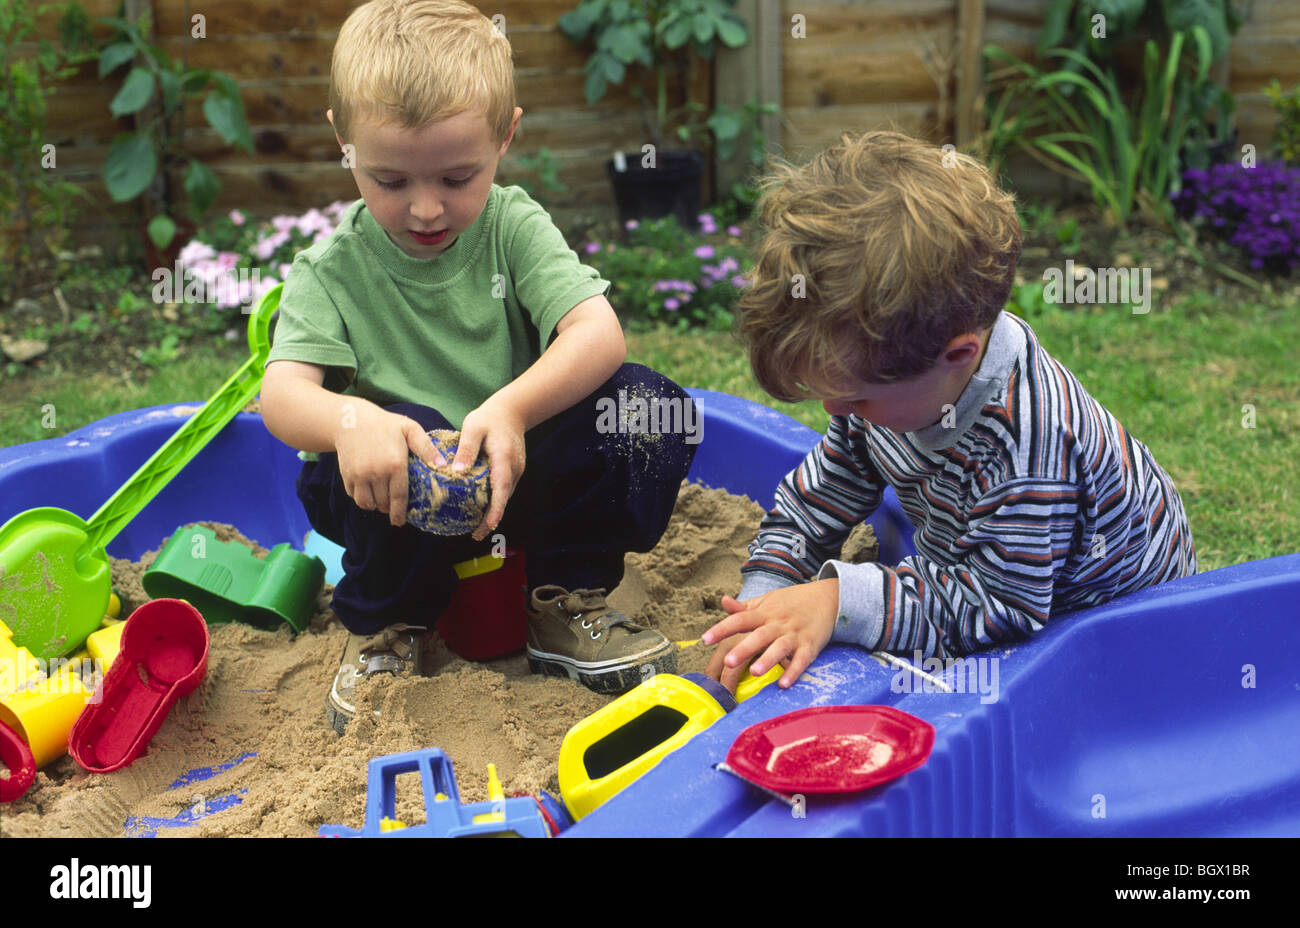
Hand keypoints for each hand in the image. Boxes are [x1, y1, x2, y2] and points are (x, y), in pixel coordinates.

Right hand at [333, 401, 444, 526]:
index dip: (400, 513)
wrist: (351, 419)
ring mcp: (359, 475)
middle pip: (383, 503)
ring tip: (380, 500)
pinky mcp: (347, 475)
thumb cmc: (385, 424)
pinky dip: (361, 497)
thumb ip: (426, 448)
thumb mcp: (410, 429)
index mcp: (395, 464)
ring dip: (374, 505)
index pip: (399, 497)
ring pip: (366, 503)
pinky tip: (368, 490)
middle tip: (393, 507)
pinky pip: (353, 495)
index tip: (401, 522)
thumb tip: (443, 465)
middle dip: (388, 509)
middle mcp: (376, 472)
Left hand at [454, 397, 526, 541]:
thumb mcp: (473, 427)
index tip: (488, 525)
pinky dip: (495, 501)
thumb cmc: (489, 418)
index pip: (501, 488)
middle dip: (492, 518)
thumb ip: (466, 448)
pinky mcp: (514, 471)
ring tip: (476, 528)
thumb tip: (457, 472)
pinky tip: (482, 508)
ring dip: (493, 511)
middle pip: (504, 498)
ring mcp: (516, 470)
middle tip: (475, 535)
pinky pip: (504, 489)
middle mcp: (514, 468)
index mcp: (503, 458)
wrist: (512, 411)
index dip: (495, 509)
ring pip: (505, 495)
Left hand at [701, 580, 839, 690]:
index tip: (705, 639)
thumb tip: (722, 601)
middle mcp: (778, 624)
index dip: (722, 628)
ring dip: (768, 660)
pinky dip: (794, 672)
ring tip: (755, 673)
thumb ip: (744, 607)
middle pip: (758, 636)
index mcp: (764, 613)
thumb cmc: (792, 602)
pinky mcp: (810, 646)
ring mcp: (794, 635)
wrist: (828, 598)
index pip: (740, 619)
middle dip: (743, 649)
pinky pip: (802, 661)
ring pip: (780, 648)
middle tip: (727, 661)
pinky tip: (783, 684)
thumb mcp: (767, 601)